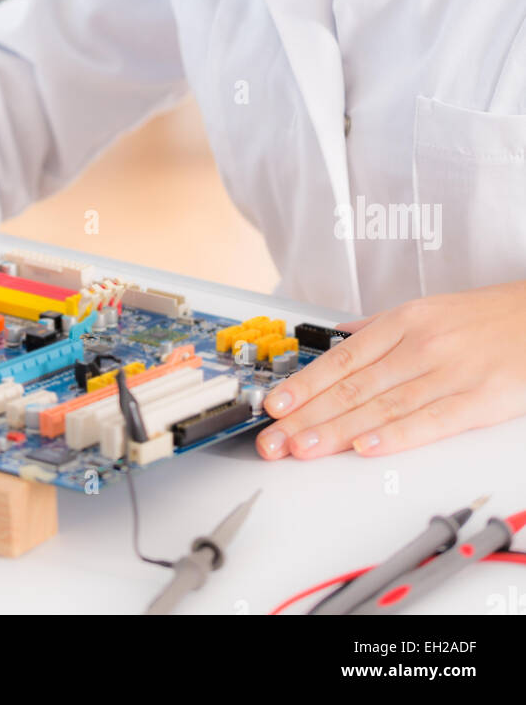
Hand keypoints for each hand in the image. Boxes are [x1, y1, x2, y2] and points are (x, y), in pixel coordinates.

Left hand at [254, 282, 525, 459]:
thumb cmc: (487, 318)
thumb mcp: (428, 310)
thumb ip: (379, 328)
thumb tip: (338, 336)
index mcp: (403, 322)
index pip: (341, 359)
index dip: (304, 385)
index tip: (274, 406)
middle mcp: (420, 345)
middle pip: (353, 387)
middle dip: (307, 416)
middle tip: (274, 440)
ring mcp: (448, 372)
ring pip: (382, 406)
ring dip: (337, 431)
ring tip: (303, 449)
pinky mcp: (480, 399)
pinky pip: (431, 420)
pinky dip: (396, 435)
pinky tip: (366, 448)